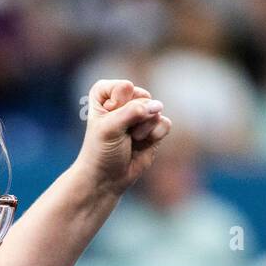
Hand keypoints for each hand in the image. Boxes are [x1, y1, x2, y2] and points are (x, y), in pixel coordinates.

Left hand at [74, 78, 172, 195]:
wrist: (107, 178)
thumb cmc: (101, 151)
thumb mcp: (110, 128)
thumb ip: (132, 111)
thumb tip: (159, 106)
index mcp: (105, 92)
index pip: (125, 87)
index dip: (117, 107)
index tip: (106, 122)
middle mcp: (124, 99)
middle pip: (142, 97)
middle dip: (134, 119)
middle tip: (120, 134)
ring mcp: (140, 113)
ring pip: (155, 110)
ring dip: (143, 129)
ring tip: (130, 139)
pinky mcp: (154, 128)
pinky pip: (164, 123)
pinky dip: (155, 135)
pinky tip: (142, 143)